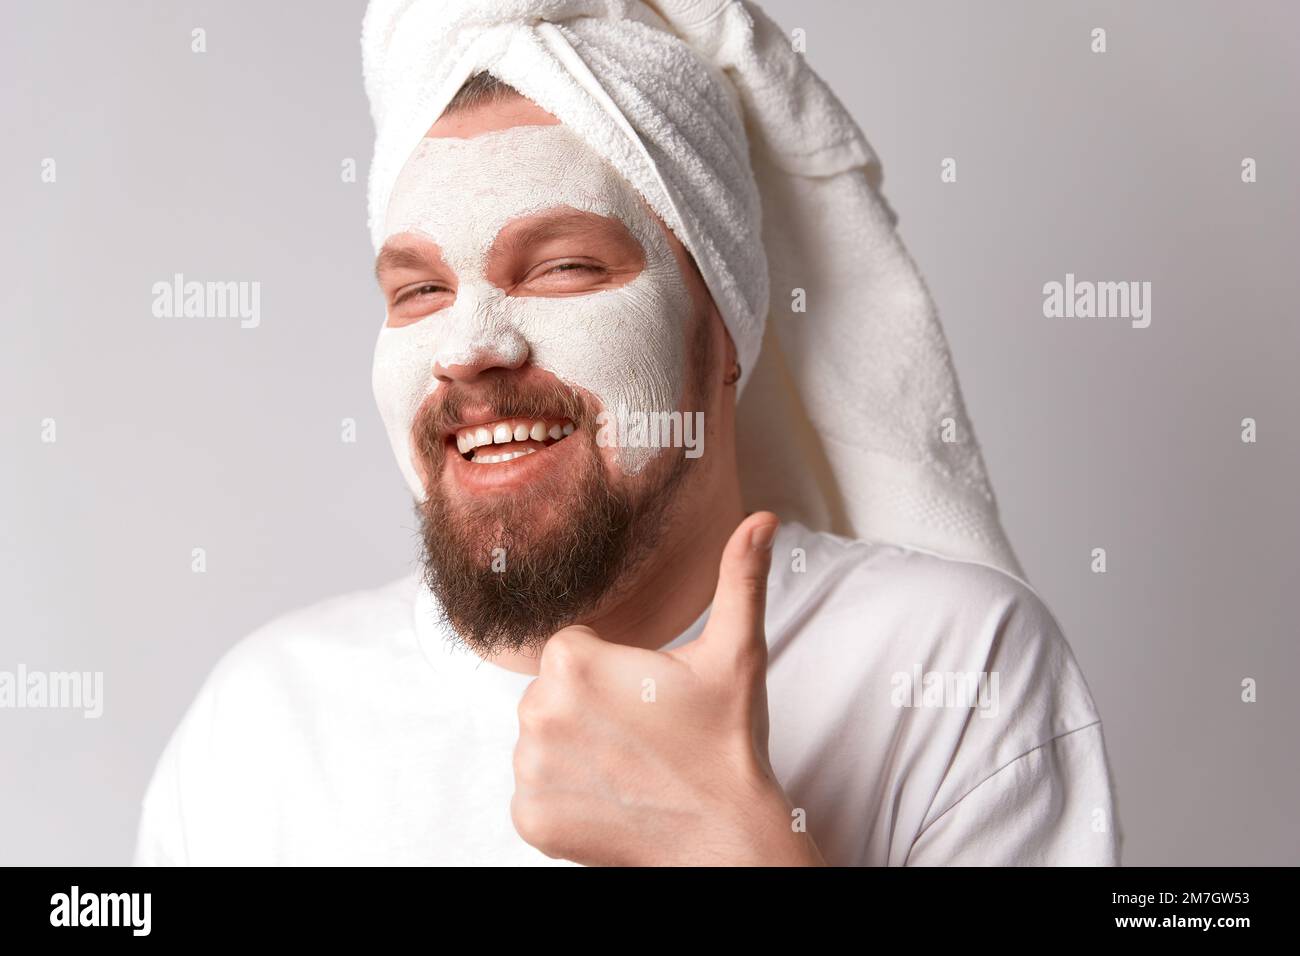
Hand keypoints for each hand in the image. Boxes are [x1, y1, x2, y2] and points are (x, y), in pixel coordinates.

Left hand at [510, 511, 825, 865]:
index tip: (649, 697)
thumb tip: (762, 518)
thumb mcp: (736, 653)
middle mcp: (535, 713)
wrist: (727, 839)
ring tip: (631, 764)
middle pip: (552, 692)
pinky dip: (566, 795)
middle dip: (591, 707)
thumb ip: (740, 577)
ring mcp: (529, 771)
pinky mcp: (529, 818)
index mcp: (572, 662)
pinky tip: (612, 797)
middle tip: (645, 731)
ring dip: (576, 749)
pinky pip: (536, 790)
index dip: (615, 670)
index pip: (573, 649)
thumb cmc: (727, 743)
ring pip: (542, 741)